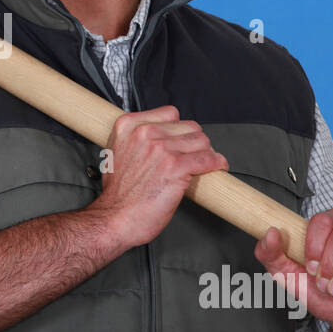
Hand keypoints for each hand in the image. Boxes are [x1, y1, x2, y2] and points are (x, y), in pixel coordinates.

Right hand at [90, 105, 228, 249]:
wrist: (115, 219)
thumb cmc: (118, 194)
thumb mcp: (117, 153)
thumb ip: (137, 140)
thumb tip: (163, 138)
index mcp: (128, 126)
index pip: (170, 113)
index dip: (178, 129)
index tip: (179, 142)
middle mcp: (144, 133)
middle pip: (189, 126)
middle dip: (194, 142)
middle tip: (193, 157)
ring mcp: (161, 149)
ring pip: (202, 141)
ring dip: (206, 153)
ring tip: (203, 164)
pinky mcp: (176, 167)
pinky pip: (208, 159)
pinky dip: (217, 163)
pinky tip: (216, 168)